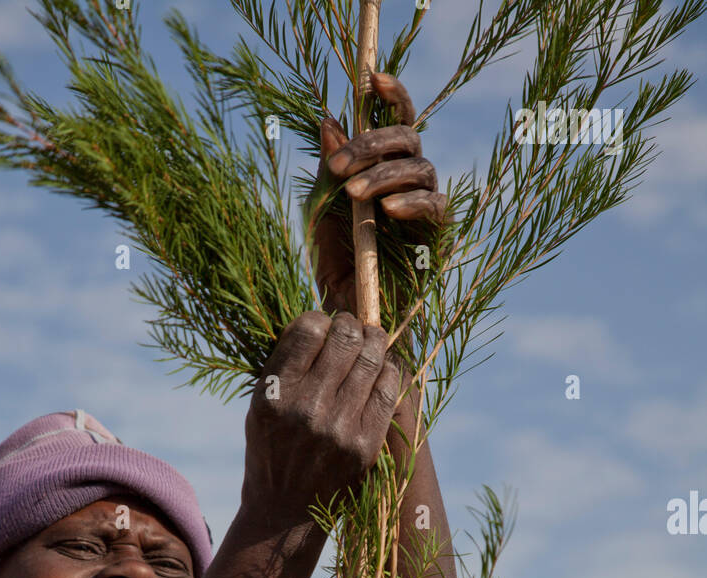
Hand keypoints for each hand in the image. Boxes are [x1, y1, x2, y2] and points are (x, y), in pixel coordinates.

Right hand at [242, 310, 402, 528]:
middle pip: (345, 337)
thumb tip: (327, 321)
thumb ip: (287, 365)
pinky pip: (389, 388)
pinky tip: (380, 372)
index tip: (323, 328)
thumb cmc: (271, 448)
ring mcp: (339, 428)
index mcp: (273, 394)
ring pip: (372, 358)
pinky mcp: (365, 445)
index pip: (309, 328)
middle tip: (352, 330)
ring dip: (374, 342)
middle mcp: (306, 409)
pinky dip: (387, 371)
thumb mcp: (261, 405)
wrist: (283, 511)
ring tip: (369, 343)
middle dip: (352, 325)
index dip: (320, 319)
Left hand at [306, 71, 447, 317]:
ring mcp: (426, 208)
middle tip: (340, 166)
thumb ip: (328, 169)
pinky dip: (411, 204)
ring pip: (420, 169)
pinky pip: (435, 208)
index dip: (391, 96)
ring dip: (384, 175)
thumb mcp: (321, 211)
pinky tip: (387, 212)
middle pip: (409, 138)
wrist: (348, 314)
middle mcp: (410, 182)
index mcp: (384, 168)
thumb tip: (329, 120)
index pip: (396, 122)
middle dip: (373, 144)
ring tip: (353, 195)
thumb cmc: (334, 264)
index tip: (372, 80)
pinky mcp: (439, 238)